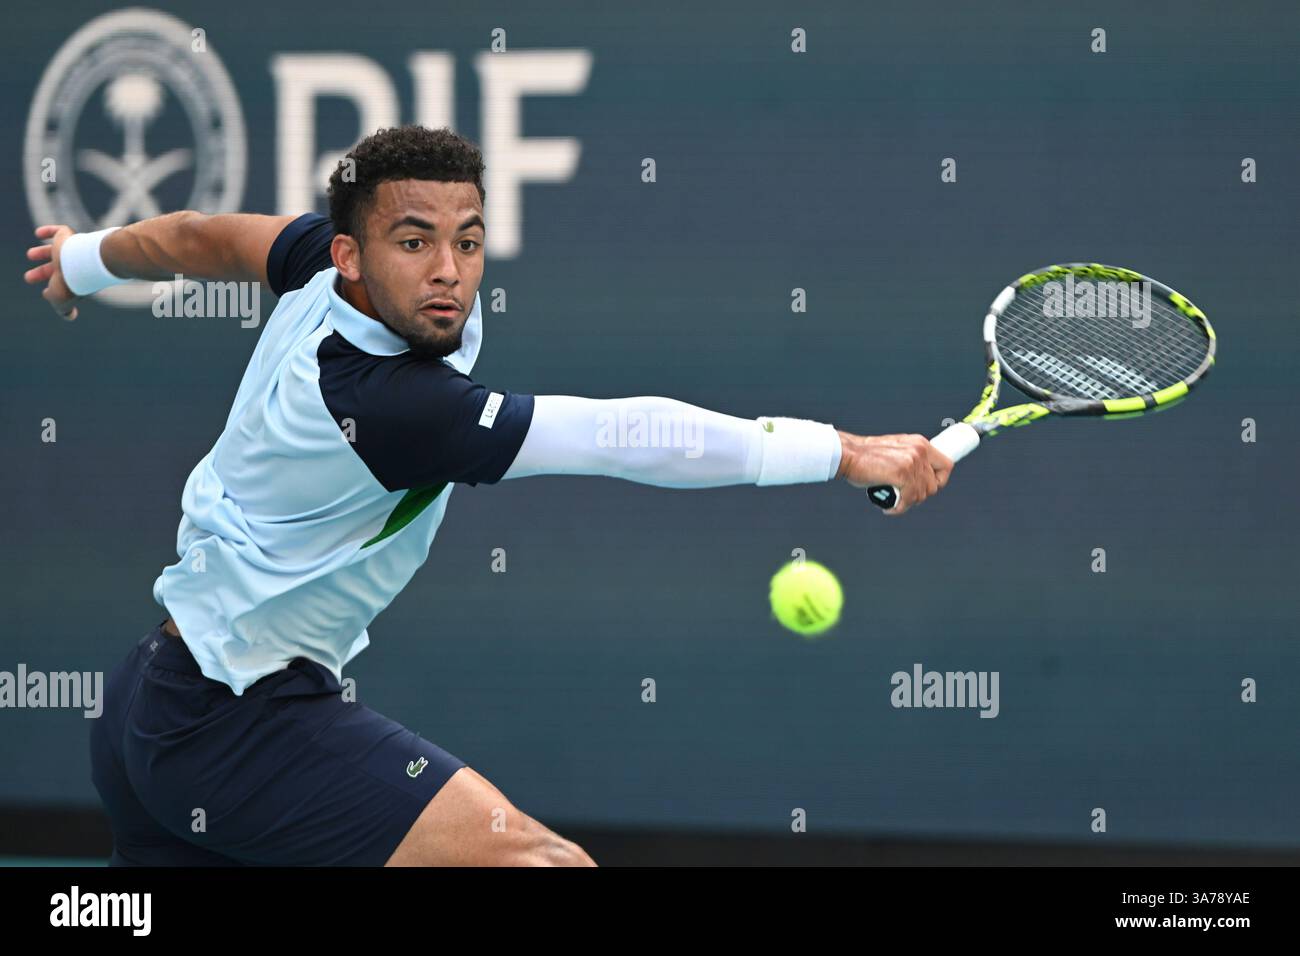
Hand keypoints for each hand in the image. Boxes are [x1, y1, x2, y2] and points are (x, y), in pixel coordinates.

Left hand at [24, 225, 81, 320]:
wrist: (81, 262)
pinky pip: (59, 231)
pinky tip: (38, 234)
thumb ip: (63, 311)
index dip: (53, 289)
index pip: (63, 285)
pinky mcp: (69, 237)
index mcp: (74, 281)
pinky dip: (48, 231)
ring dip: (42, 253)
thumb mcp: (62, 302)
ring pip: (56, 251)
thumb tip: (69, 316)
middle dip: (42, 273)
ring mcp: (72, 251)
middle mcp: (74, 266)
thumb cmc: (72, 283)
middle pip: (57, 268)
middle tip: (29, 278)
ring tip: (30, 255)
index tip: (45, 293)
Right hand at [836, 431, 952, 514]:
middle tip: (904, 498)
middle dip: (919, 496)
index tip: (927, 488)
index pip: (946, 465)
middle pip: (933, 485)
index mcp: (920, 443)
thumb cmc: (865, 455)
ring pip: (921, 495)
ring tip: (894, 502)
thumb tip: (920, 479)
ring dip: (908, 503)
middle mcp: (919, 451)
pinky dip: (899, 508)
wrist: (847, 454)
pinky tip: (889, 507)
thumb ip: (910, 459)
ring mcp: (912, 462)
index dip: (940, 480)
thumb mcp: (895, 450)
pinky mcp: (902, 475)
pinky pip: (909, 500)